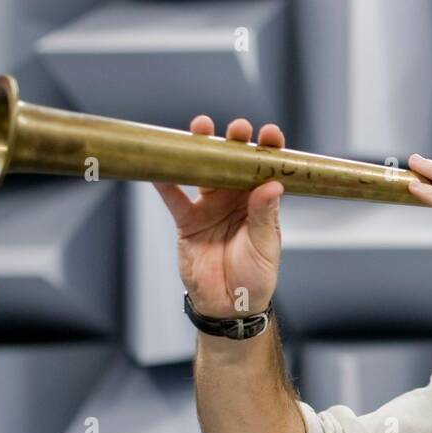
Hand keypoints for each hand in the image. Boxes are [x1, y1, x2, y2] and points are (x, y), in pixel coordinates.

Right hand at [152, 116, 284, 318]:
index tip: (270, 133)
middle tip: (236, 128)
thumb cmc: (256, 276)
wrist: (228, 304)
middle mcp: (235, 197)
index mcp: (259, 200)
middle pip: (233, 163)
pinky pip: (174, 198)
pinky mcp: (187, 221)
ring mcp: (210, 207)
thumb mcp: (265, 245)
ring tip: (200, 128)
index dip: (268, 148)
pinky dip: (166, 183)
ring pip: (203, 172)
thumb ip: (264, 215)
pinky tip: (159, 167)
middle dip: (234, 142)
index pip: (265, 168)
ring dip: (201, 151)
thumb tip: (272, 184)